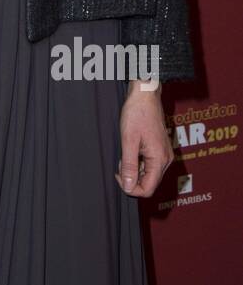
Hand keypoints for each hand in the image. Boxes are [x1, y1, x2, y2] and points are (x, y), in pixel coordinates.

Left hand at [116, 82, 174, 198]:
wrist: (146, 95)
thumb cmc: (137, 113)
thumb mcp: (129, 140)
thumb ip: (129, 165)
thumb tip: (127, 186)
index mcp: (159, 160)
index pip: (147, 189)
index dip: (131, 188)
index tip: (118, 175)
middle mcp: (165, 160)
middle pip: (149, 184)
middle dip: (132, 179)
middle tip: (120, 163)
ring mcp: (164, 154)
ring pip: (148, 175)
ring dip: (134, 170)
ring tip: (125, 154)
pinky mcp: (160, 149)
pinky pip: (149, 165)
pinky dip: (138, 163)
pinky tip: (130, 151)